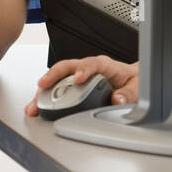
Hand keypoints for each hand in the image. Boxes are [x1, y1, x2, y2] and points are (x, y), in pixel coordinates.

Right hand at [24, 54, 140, 116]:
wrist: (132, 80)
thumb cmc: (134, 80)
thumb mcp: (138, 86)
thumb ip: (129, 93)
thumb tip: (117, 99)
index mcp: (106, 65)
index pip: (93, 63)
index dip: (84, 69)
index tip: (78, 78)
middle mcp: (88, 68)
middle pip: (67, 67)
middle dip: (53, 76)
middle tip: (43, 85)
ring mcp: (78, 76)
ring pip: (57, 79)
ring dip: (43, 91)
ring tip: (33, 105)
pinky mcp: (72, 86)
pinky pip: (56, 89)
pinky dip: (45, 98)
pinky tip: (36, 108)